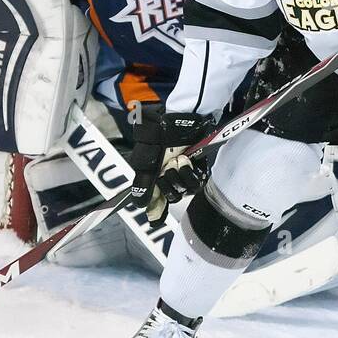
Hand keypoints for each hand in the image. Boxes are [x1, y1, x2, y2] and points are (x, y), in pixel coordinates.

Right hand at [127, 106, 211, 221]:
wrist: (182, 118)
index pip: (155, 202)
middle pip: (170, 198)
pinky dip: (190, 172)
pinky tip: (187, 161)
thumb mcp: (145, 156)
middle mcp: (169, 178)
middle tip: (166, 167)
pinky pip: (196, 183)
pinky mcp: (199, 170)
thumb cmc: (159, 132)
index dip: (156, 210)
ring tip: (177, 160)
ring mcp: (185, 175)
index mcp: (154, 177)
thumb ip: (142, 182)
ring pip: (183, 192)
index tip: (155, 219)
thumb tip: (138, 205)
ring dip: (179, 176)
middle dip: (167, 183)